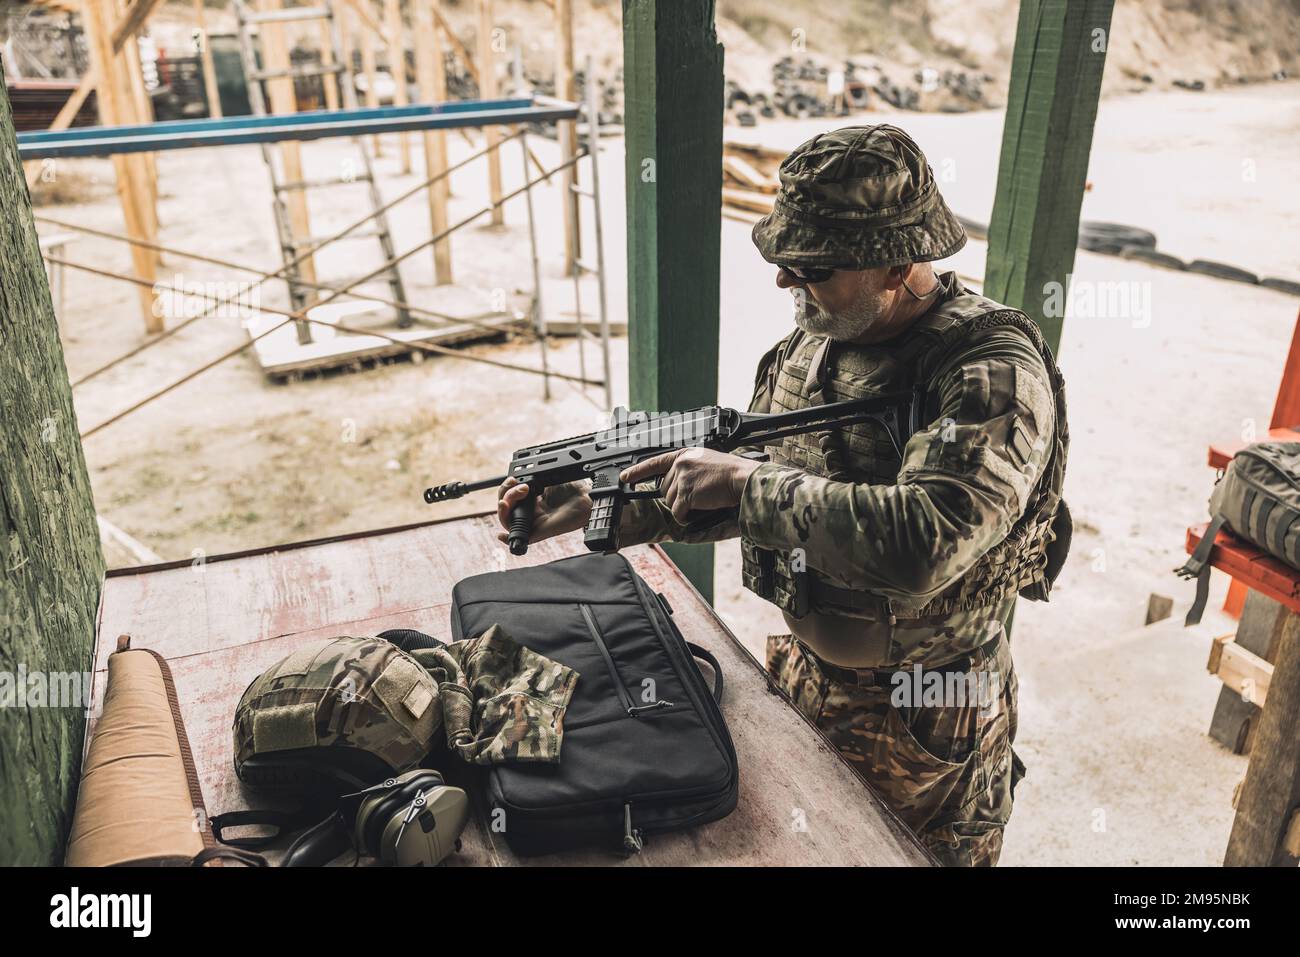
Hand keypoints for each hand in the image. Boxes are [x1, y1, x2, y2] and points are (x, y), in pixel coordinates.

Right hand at [496, 478, 590, 545]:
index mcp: (532, 499)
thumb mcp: (550, 478)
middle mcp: (530, 511)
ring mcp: (533, 523)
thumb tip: (519, 476)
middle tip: (518, 484)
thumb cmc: (573, 489)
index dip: (506, 487)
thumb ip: (533, 478)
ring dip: (506, 506)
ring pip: (507, 520)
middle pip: (505, 506)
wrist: (587, 499)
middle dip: (505, 492)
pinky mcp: (537, 534)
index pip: (510, 496)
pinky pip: (518, 539)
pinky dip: (506, 537)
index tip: (513, 478)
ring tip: (519, 493)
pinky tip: (501, 535)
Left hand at [620, 449, 760, 523]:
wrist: (742, 478)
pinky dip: (686, 518)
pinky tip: (699, 512)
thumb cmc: (730, 472)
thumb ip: (688, 469)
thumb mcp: (706, 461)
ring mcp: (682, 479)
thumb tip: (677, 485)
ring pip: (671, 502)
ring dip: (684, 508)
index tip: (625, 477)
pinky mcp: (686, 494)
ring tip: (703, 502)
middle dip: (678, 498)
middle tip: (698, 497)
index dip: (637, 471)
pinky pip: (678, 513)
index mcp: (684, 455)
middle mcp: (679, 465)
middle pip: (665, 489)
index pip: (654, 462)